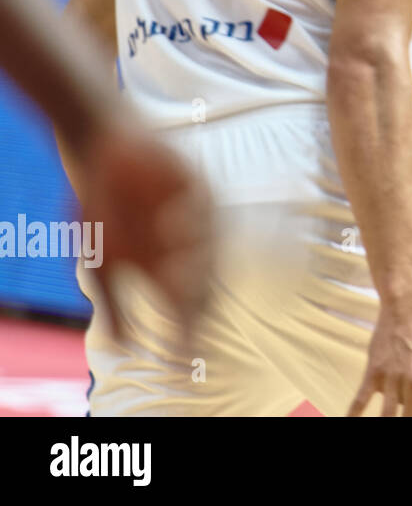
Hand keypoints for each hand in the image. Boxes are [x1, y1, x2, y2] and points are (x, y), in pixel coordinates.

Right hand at [76, 124, 213, 348]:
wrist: (107, 157)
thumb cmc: (104, 211)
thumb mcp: (103, 264)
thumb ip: (114, 304)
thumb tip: (121, 347)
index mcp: (168, 269)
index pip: (188, 306)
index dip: (189, 330)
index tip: (185, 354)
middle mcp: (190, 247)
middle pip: (204, 281)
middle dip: (197, 304)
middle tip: (190, 322)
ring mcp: (199, 219)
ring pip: (208, 249)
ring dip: (196, 266)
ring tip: (183, 284)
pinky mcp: (201, 189)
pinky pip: (202, 208)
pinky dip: (189, 220)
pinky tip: (173, 226)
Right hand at [349, 303, 411, 415]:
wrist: (410, 310)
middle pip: (408, 420)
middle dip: (407, 424)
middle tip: (406, 422)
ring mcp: (392, 379)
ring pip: (386, 415)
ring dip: (385, 423)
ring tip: (380, 430)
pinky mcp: (374, 372)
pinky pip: (360, 399)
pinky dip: (354, 414)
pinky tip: (349, 421)